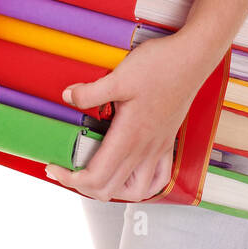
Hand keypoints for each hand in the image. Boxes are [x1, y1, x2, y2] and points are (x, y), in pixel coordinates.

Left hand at [44, 30, 213, 202]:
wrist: (192, 58)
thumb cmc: (160, 66)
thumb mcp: (118, 76)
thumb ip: (90, 92)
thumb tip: (68, 97)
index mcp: (129, 137)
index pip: (96, 177)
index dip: (70, 179)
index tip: (55, 167)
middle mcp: (145, 149)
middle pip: (110, 189)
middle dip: (84, 186)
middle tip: (68, 169)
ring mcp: (158, 148)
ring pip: (135, 190)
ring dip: (113, 190)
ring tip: (97, 176)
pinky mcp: (167, 142)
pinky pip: (158, 178)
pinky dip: (143, 185)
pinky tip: (132, 175)